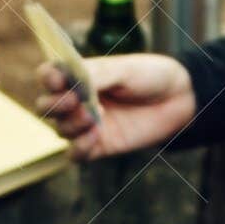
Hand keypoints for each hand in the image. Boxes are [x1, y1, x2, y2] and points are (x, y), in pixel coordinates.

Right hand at [37, 52, 194, 161]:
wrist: (178, 99)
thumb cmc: (149, 77)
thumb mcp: (124, 69)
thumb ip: (96, 74)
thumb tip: (72, 82)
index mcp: (78, 76)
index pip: (49, 76)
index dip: (47, 78)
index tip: (57, 79)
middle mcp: (76, 101)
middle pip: (46, 107)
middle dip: (54, 105)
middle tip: (74, 101)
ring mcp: (85, 125)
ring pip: (60, 130)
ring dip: (72, 124)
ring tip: (94, 118)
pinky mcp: (97, 146)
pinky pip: (75, 154)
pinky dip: (79, 147)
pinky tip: (95, 136)